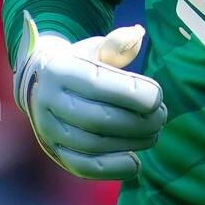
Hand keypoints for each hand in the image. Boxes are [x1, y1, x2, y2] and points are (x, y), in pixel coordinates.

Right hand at [12, 11, 166, 179]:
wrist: (42, 84)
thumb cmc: (81, 62)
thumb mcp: (94, 47)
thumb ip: (116, 44)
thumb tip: (137, 35)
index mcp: (59, 70)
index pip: (96, 84)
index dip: (131, 93)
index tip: (158, 96)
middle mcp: (48, 101)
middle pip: (96, 118)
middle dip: (137, 121)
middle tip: (162, 116)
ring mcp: (49, 129)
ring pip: (92, 144)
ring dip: (130, 143)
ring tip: (154, 134)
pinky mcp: (55, 152)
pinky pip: (82, 166)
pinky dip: (111, 169)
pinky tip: (136, 163)